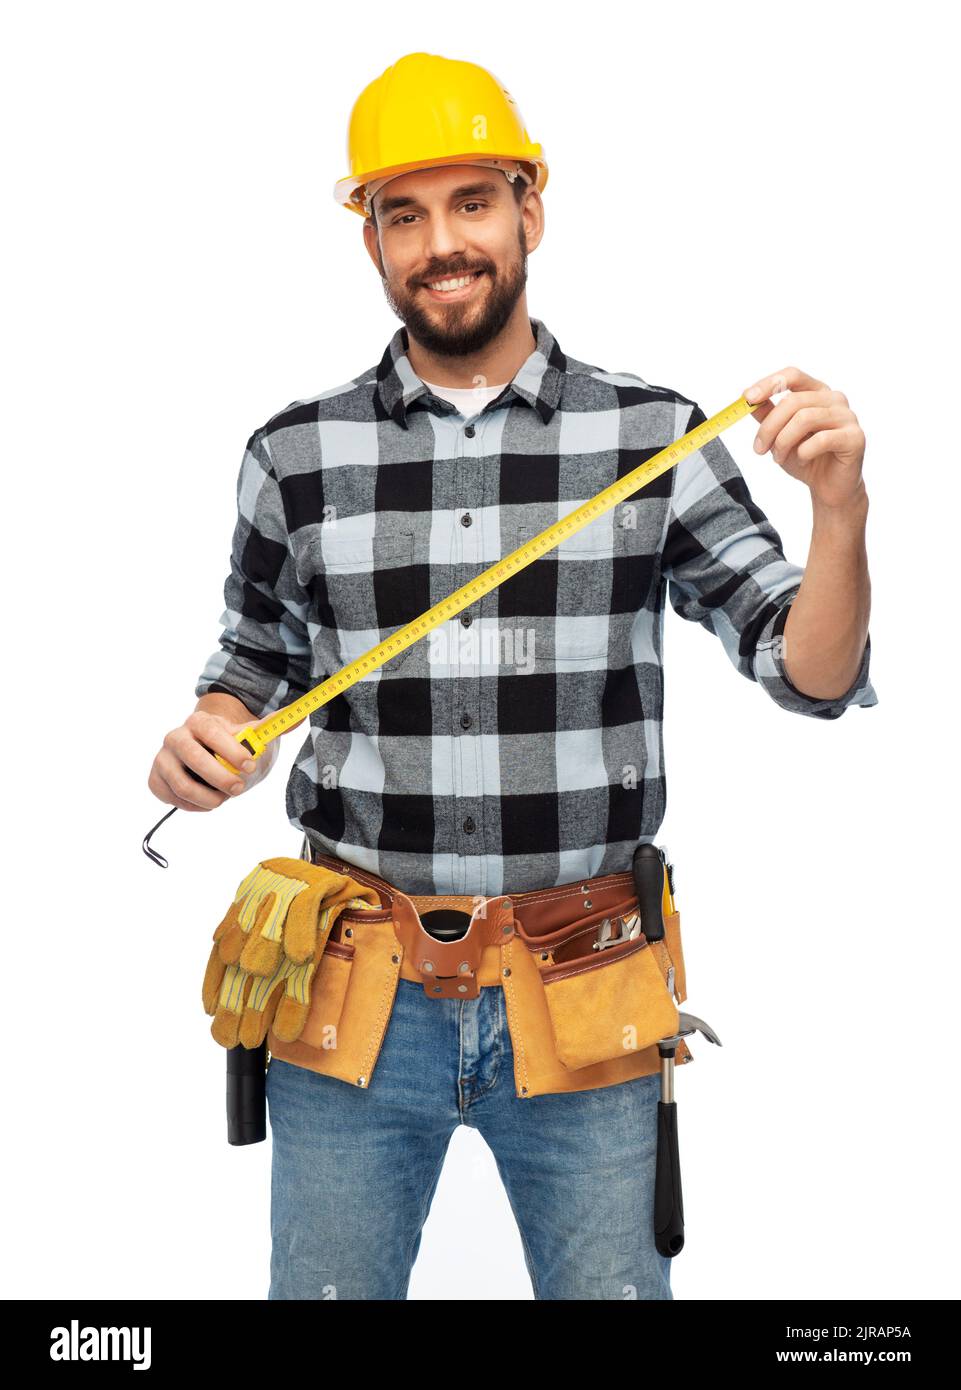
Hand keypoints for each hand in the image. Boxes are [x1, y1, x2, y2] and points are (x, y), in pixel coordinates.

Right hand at [148, 710, 278, 811]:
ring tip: (223, 798)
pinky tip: (207, 800)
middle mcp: (175, 737)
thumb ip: (274, 726)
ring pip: (181, 784)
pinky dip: (194, 806)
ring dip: (208, 797)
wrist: (209, 754)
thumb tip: (300, 716)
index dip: (230, 750)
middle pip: (192, 757)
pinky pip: (172, 799)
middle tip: (239, 789)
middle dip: (219, 777)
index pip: (210, 732)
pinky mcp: (156, 780)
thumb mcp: (253, 735)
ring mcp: (163, 759)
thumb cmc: (232, 746)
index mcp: (199, 722)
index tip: (249, 765)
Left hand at [743, 366, 866, 510]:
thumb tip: (747, 396)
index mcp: (817, 392)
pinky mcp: (855, 438)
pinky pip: (821, 439)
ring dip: (784, 442)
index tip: (747, 398)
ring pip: (805, 418)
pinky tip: (802, 461)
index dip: (769, 384)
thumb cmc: (805, 457)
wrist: (829, 487)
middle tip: (758, 449)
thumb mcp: (779, 435)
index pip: (793, 375)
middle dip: (769, 427)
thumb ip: (767, 414)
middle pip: (794, 401)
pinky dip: (804, 452)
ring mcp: (847, 417)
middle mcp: (835, 399)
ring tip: (778, 458)